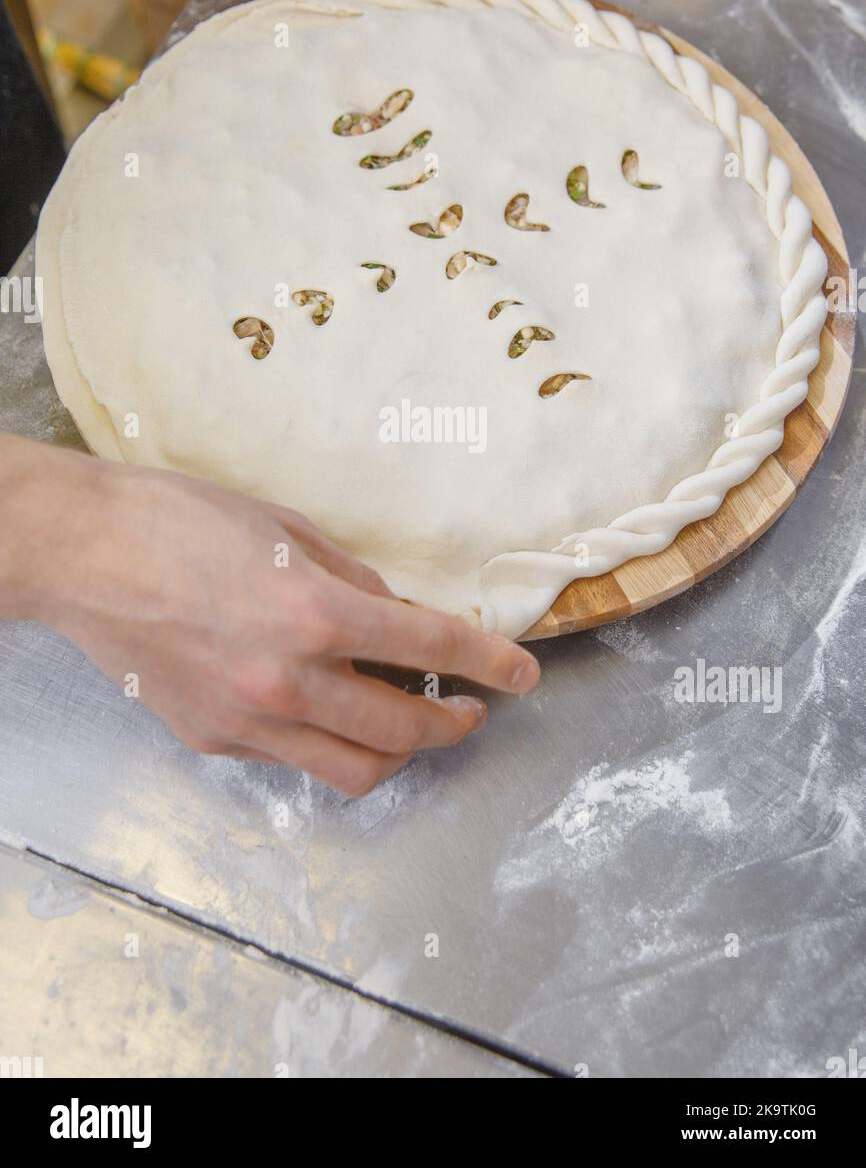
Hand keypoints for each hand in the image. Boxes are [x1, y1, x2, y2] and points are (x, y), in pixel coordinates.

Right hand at [3, 440, 537, 794]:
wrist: (84, 554)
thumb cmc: (179, 520)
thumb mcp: (286, 528)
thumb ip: (351, 578)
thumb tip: (395, 613)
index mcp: (316, 612)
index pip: (434, 648)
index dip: (493, 665)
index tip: (525, 676)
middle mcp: (290, 681)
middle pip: (405, 731)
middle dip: (456, 725)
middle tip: (470, 710)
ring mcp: (249, 722)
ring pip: (356, 768)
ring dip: (399, 752)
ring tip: (410, 721)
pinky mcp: (214, 740)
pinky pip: (293, 757)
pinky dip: (326, 739)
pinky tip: (324, 706)